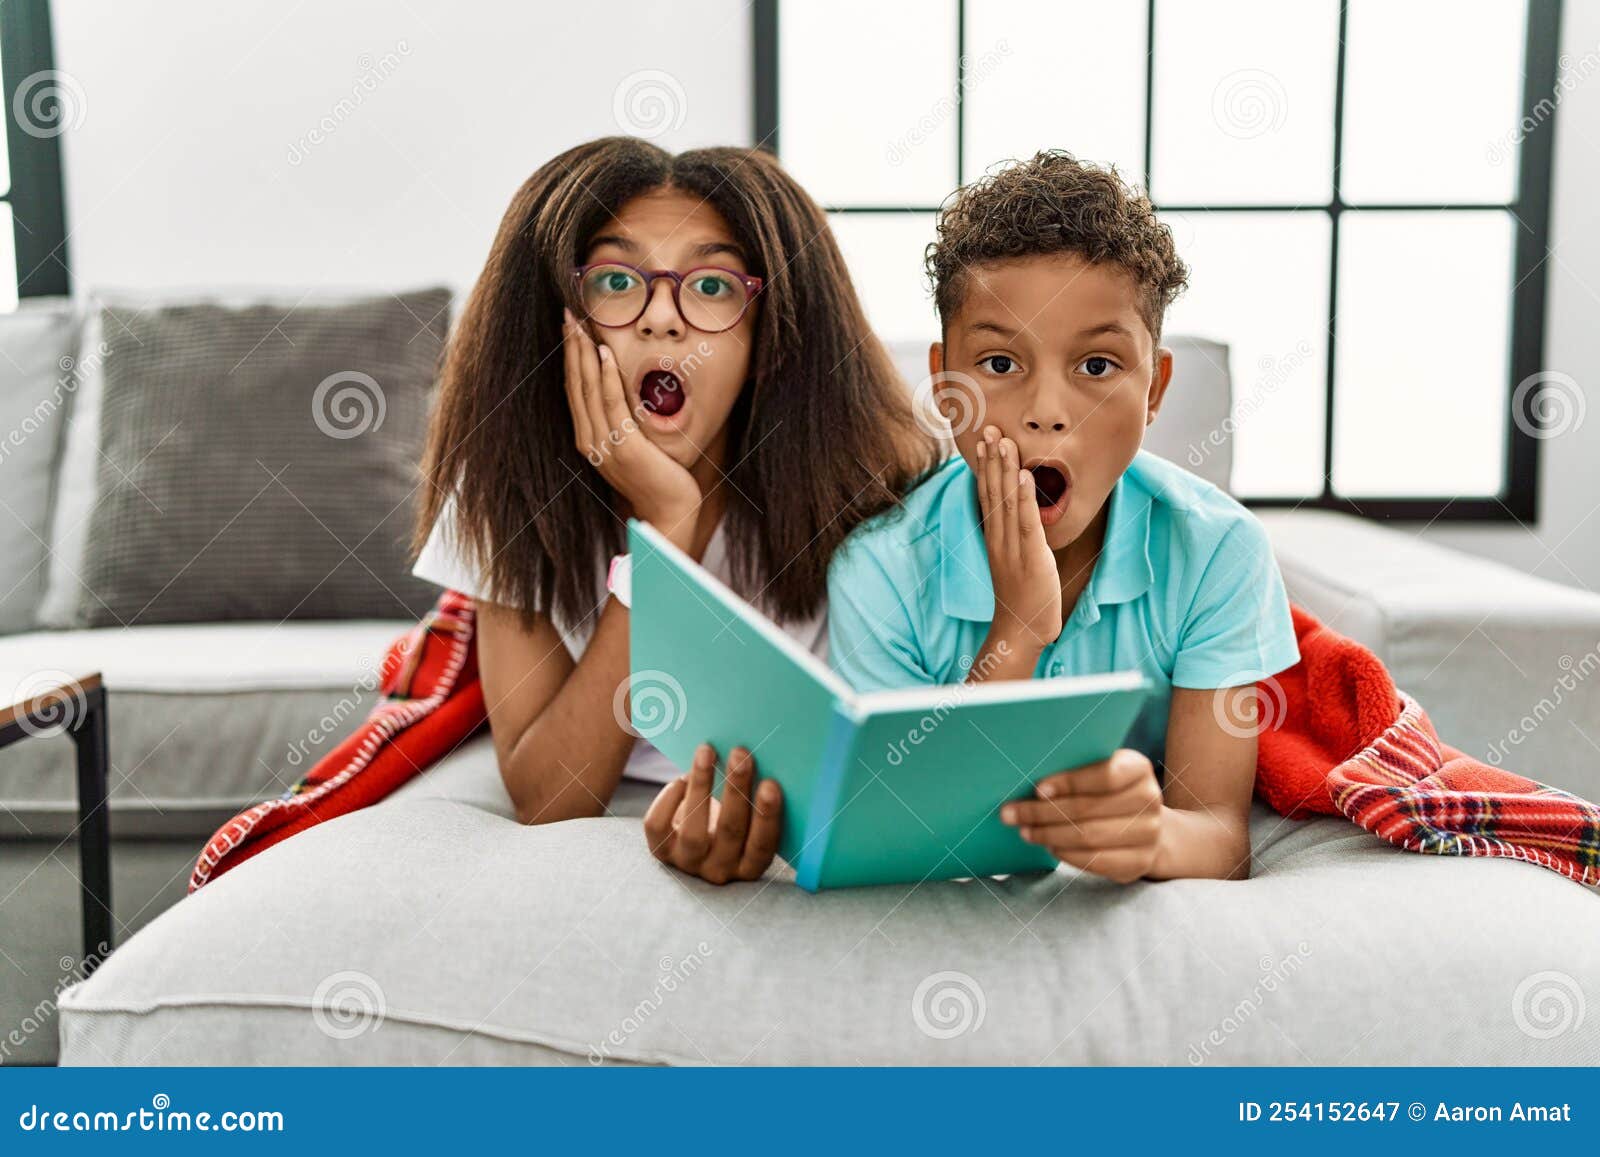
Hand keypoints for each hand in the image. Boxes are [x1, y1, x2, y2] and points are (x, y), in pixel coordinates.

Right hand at [563, 308, 700, 549]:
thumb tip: (627, 392)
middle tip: (567, 315)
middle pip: (574, 385)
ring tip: (580, 325)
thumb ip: (624, 423)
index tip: (570, 329)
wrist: (669, 514)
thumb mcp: (634, 446)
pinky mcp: (624, 447)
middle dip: (571, 348)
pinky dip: (606, 376)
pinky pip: (611, 404)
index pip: (574, 391)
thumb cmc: (657, 480)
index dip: (570, 358)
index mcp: (589, 441)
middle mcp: (589, 442)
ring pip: (588, 390)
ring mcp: (604, 446)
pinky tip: (604, 352)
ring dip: (583, 354)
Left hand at [643, 743, 783, 883]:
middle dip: (736, 790)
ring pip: (693, 832)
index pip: (762, 846)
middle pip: (730, 832)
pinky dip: (669, 798)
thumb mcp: (747, 818)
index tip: (771, 783)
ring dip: (701, 786)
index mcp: (749, 866)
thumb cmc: (731, 818)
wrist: (696, 835)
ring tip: (706, 752)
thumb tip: (757, 759)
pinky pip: (659, 827)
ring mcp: (688, 863)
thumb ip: (755, 800)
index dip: (767, 817)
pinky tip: (682, 778)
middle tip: (740, 754)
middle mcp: (719, 870)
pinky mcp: (662, 852)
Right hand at [975, 426, 1061, 649]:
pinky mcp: (1031, 556)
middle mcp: (999, 538)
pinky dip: (1023, 499)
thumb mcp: (1016, 559)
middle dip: (991, 459)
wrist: (1022, 630)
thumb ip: (1016, 535)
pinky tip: (1023, 477)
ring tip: (1003, 441)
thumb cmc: (1024, 595)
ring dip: (1004, 470)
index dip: (985, 467)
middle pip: (992, 492)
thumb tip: (1021, 513)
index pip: (987, 495)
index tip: (982, 441)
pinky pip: (1025, 523)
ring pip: (1006, 502)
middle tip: (989, 428)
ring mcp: (1012, 547)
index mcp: (995, 537)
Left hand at [1000, 749, 1163, 883]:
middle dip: (1043, 812)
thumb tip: (1028, 777)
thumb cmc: (1107, 791)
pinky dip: (1067, 854)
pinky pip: (1096, 861)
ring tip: (1025, 830)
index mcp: (1138, 768)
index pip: (1104, 776)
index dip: (1069, 783)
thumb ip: (1074, 768)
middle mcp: (1149, 799)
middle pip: (1088, 809)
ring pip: (1089, 836)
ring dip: (1049, 834)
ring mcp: (1149, 833)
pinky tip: (1048, 846)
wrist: (1145, 825)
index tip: (1037, 789)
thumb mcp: (1098, 769)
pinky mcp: (1140, 862)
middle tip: (1011, 813)